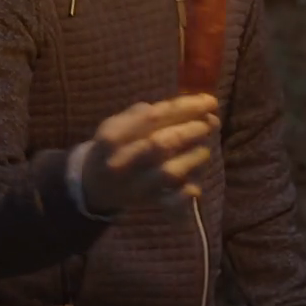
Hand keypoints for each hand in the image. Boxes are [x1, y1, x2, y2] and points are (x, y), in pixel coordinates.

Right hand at [79, 94, 219, 214]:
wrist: (94, 186)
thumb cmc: (115, 147)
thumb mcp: (118, 122)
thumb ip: (147, 113)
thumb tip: (188, 105)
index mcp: (113, 136)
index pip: (153, 116)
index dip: (185, 108)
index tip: (210, 101)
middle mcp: (122, 162)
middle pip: (162, 144)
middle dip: (192, 130)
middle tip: (210, 123)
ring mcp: (135, 186)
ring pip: (170, 172)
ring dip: (195, 157)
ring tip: (204, 147)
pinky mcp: (148, 203)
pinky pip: (171, 202)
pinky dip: (187, 193)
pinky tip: (195, 184)